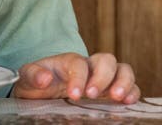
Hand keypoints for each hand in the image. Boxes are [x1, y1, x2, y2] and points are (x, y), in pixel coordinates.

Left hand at [13, 52, 139, 103]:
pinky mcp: (111, 89)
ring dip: (124, 82)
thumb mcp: (28, 77)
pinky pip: (130, 85)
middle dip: (103, 77)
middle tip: (92, 95)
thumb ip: (33, 74)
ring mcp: (102, 77)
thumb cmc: (37, 82)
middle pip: (106, 60)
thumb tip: (45, 78)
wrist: (40, 90)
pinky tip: (128, 102)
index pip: (79, 64)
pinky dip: (133, 91)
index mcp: (69, 61)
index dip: (79, 78)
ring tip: (118, 97)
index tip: (73, 95)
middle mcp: (89, 65)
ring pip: (122, 69)